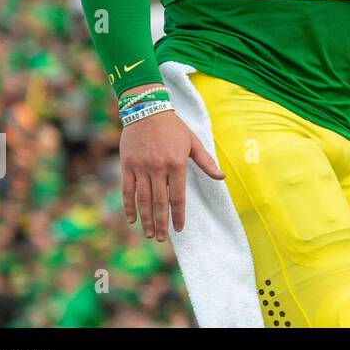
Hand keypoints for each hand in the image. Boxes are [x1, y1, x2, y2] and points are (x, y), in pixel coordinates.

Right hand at [120, 108, 224, 240]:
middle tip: (161, 239)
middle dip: (161, 223)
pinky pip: (127, 190)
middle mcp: (158, 168)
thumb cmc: (174, 127)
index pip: (178, 196)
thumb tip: (222, 177)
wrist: (147, 110)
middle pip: (159, 202)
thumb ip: (207, 162)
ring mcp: (141, 168)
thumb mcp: (193, 142)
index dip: (178, 214)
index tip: (179, 229)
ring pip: (143, 199)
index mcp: (177, 164)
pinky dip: (129, 206)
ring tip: (149, 234)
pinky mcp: (127, 166)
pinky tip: (132, 220)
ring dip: (146, 219)